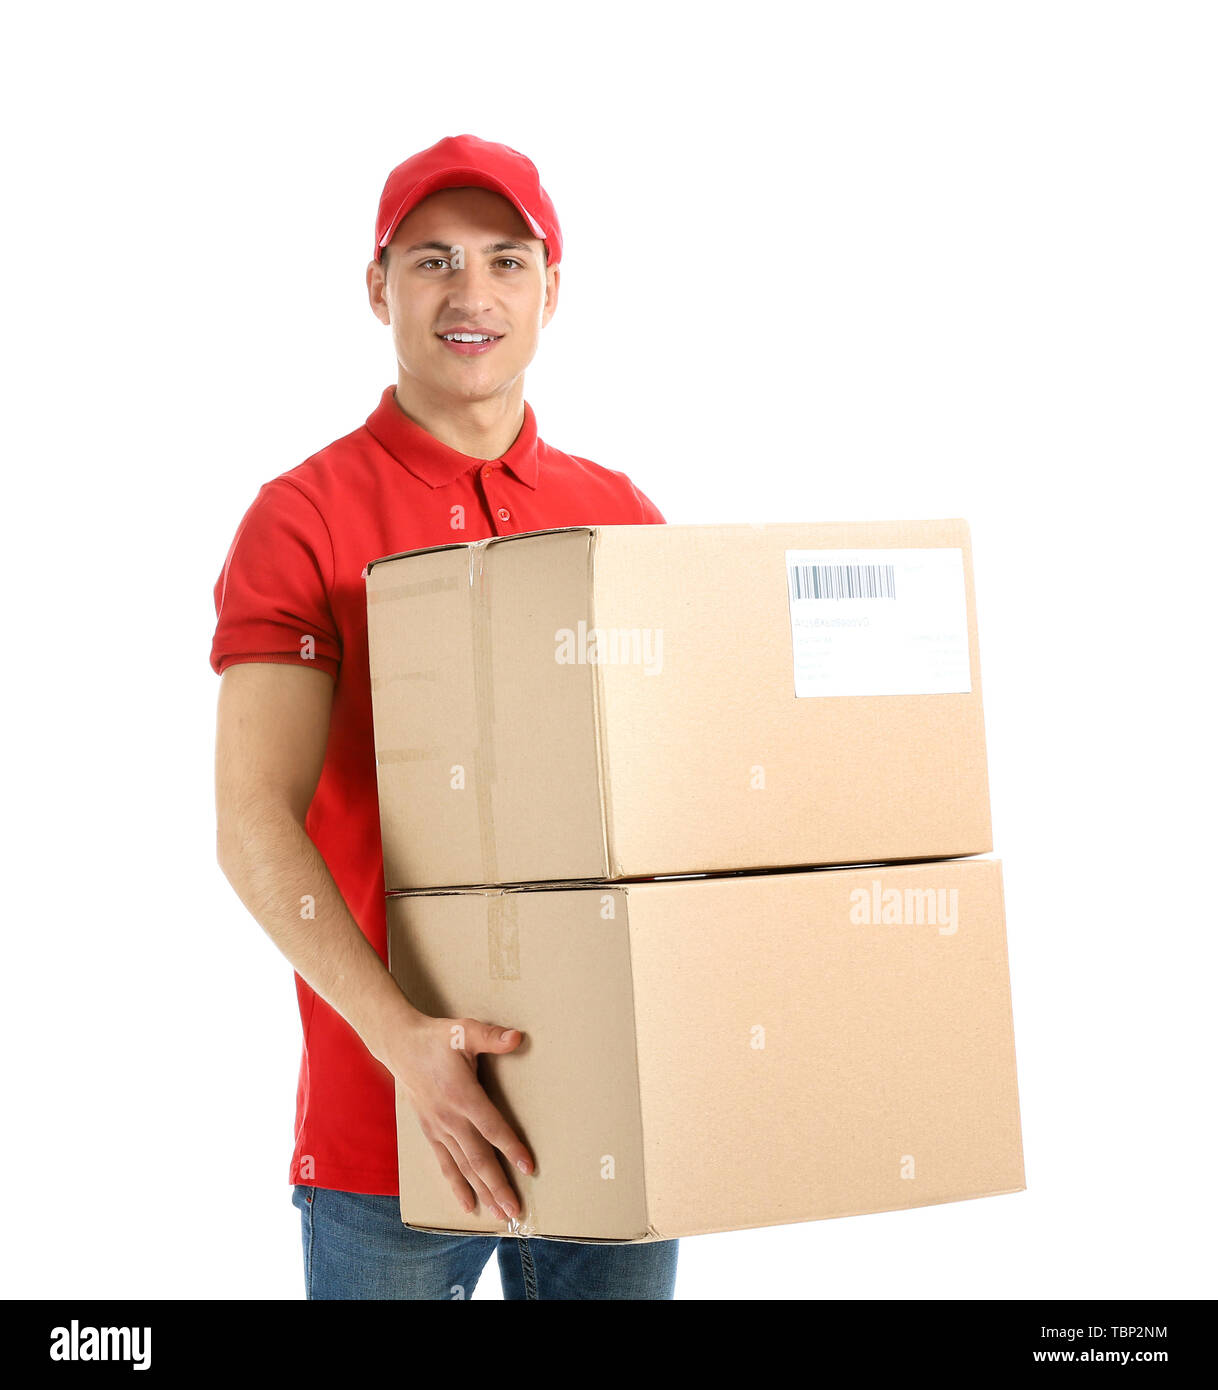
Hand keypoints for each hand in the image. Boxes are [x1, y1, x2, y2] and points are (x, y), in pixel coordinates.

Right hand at [392, 1013, 532, 1220]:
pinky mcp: (430, 1132)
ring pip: (463, 1167)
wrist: (399, 1046)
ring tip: (499, 1214)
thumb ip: (491, 1037)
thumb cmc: (436, 1038)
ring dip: (482, 1192)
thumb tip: (518, 1037)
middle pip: (478, 1158)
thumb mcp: (464, 1031)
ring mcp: (439, 1129)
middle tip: (515, 1211)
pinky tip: (470, 1205)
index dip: (511, 1147)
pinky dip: (457, 1186)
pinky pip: (445, 1164)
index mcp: (463, 1095)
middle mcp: (450, 1119)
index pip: (492, 1127)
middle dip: (498, 1186)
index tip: (529, 1167)